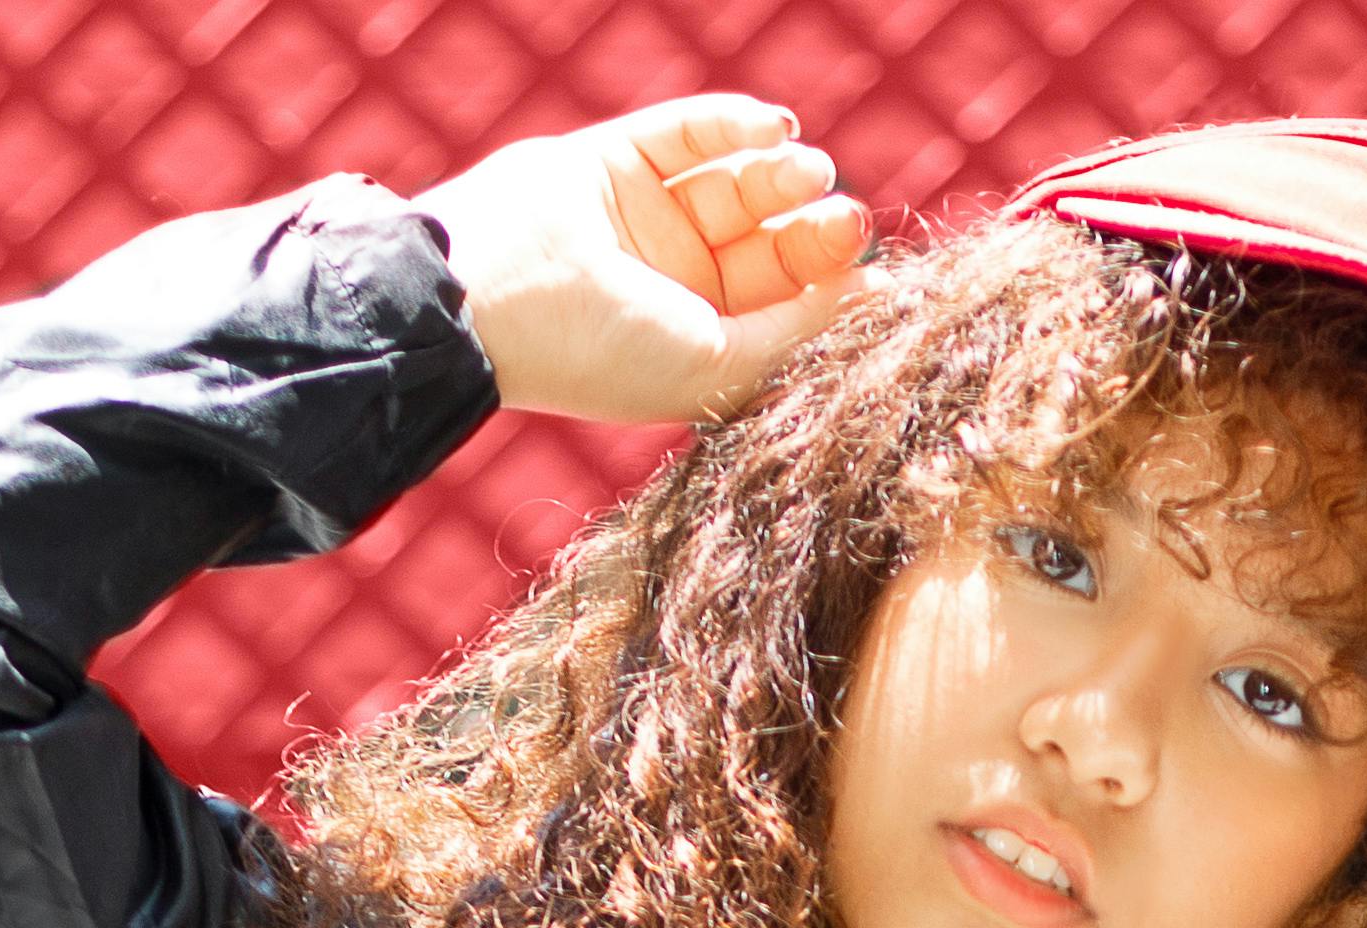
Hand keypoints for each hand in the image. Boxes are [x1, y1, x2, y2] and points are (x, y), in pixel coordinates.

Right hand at [412, 98, 875, 427]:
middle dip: (811, 229)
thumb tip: (872, 295)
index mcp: (699, 344)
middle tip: (848, 216)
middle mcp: (675, 284)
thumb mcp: (715, 365)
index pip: (781, 307)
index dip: (830, 286)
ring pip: (733, 185)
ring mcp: (645, 219)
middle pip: (766, 245)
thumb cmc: (602, 354)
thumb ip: (793, 335)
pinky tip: (775, 129)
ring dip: (779, 175)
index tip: (873, 270)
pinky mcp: (616, 158)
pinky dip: (734, 124)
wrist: (493, 300)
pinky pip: (687, 132)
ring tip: (810, 171)